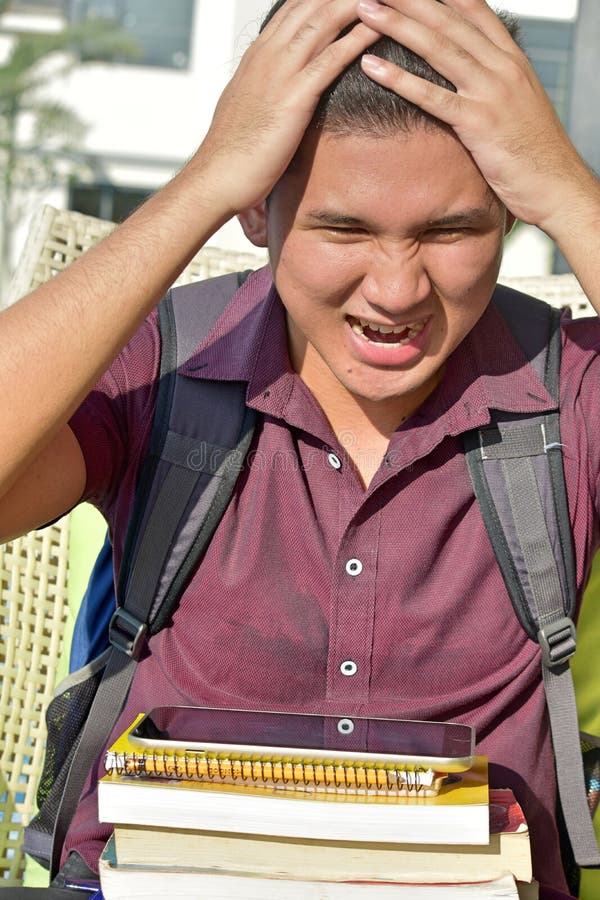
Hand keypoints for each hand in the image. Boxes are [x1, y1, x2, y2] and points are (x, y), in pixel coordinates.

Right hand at [196, 0, 378, 216]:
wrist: (216, 176)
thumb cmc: (232, 151)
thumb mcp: (247, 106)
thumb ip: (264, 87)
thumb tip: (276, 87)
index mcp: (258, 54)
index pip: (294, 6)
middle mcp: (268, 54)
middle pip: (310, 4)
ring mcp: (279, 72)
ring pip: (323, 21)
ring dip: (354, 3)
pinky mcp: (293, 98)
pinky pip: (331, 60)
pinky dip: (357, 40)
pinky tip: (378, 28)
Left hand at [356, 0, 594, 238]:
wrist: (556, 185)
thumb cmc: (534, 153)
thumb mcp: (517, 106)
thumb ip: (494, 82)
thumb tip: (471, 73)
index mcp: (511, 58)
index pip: (472, 8)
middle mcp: (502, 66)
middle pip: (449, 19)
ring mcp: (491, 91)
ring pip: (438, 47)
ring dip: (397, 25)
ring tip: (364, 9)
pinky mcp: (478, 122)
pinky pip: (432, 96)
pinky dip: (399, 78)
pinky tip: (371, 66)